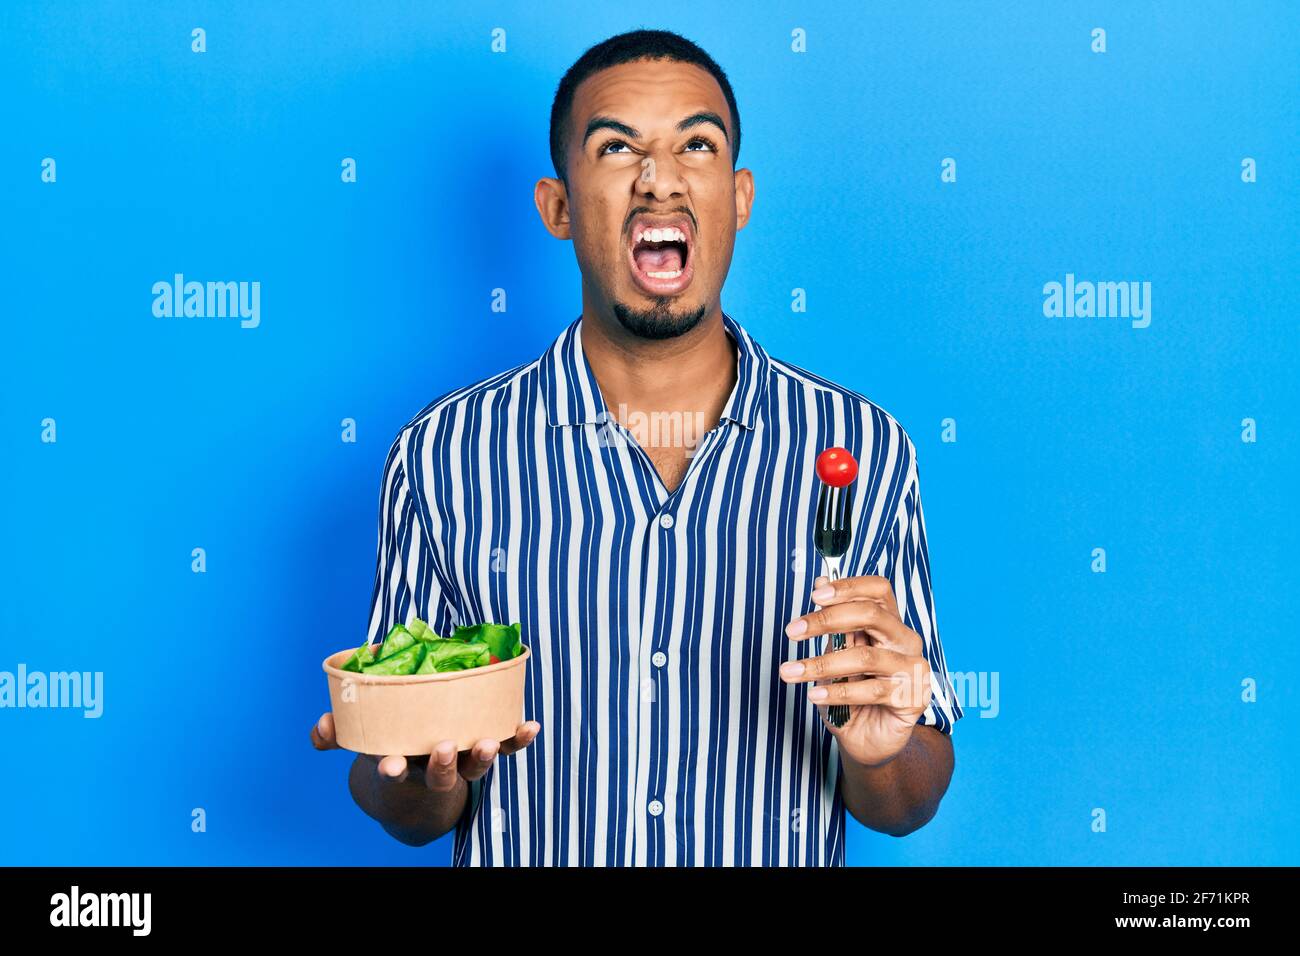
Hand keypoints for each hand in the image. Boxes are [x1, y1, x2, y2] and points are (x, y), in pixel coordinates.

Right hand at [311, 712, 540, 790]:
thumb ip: (337, 733)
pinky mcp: (483, 750)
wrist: (416, 776)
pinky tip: (531, 725)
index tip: (389, 765)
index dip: (392, 770)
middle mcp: (434, 768)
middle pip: (443, 774)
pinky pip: (505, 746)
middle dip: (443, 763)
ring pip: (475, 765)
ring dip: (484, 755)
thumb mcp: (358, 741)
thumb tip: (320, 727)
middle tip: (443, 748)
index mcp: (402, 764)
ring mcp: (461, 762)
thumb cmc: (386, 745)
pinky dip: (518, 739)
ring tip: (489, 742)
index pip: (395, 772)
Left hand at [779, 575, 930, 767]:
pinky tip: (815, 695)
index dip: (848, 587)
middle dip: (827, 620)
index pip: (878, 590)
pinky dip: (837, 692)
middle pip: (872, 615)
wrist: (867, 740)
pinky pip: (871, 691)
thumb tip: (820, 581)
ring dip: (821, 664)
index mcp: (889, 623)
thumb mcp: (836, 654)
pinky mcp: (913, 698)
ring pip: (865, 657)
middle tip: (792, 631)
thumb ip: (834, 622)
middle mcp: (905, 641)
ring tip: (792, 672)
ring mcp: (913, 669)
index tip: (815, 596)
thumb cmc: (851, 693)